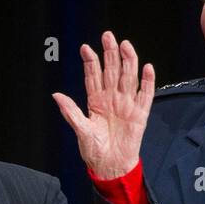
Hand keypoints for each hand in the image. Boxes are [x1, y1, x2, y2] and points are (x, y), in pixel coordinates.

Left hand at [52, 30, 154, 178]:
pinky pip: (145, 95)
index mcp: (96, 101)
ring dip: (128, 61)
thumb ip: (71, 112)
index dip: (90, 62)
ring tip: (125, 45)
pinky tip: (147, 68)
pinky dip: (147, 82)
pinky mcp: (140, 114)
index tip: (85, 48)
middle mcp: (112, 99)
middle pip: (112, 71)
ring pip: (128, 78)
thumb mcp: (80, 130)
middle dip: (110, 53)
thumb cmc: (94, 150)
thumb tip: (56, 95)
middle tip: (107, 36)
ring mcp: (126, 104)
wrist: (110, 167)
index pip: (93, 76)